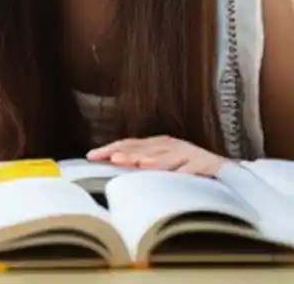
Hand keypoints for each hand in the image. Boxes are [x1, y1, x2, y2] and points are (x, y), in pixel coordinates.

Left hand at [87, 136, 228, 175]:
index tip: (91, 156)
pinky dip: (177, 171)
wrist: (229, 173)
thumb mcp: (164, 165)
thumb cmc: (190, 171)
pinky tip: (166, 174)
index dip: (110, 149)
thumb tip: (113, 168)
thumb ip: (143, 165)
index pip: (129, 144)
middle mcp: (170, 145)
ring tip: (131, 162)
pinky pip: (189, 169)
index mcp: (158, 144)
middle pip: (143, 148)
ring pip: (164, 156)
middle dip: (124, 152)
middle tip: (108, 157)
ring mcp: (188, 152)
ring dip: (147, 159)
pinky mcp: (204, 163)